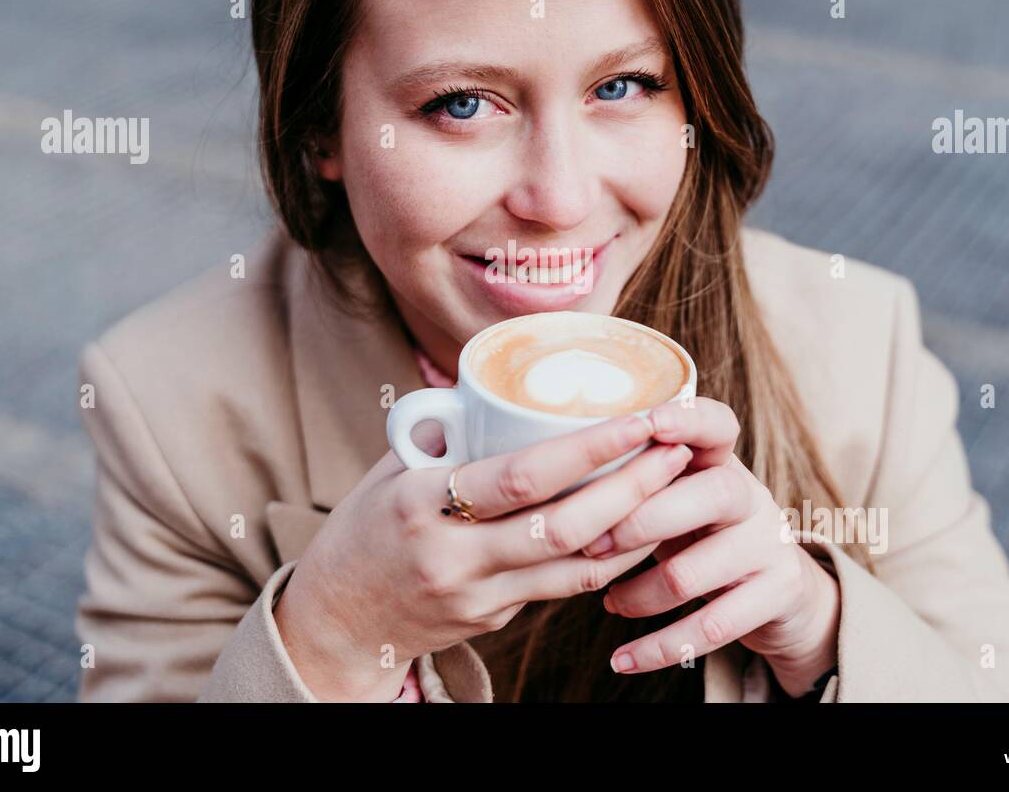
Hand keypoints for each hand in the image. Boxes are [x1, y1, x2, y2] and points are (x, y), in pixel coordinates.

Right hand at [273, 411, 693, 700]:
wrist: (334, 620)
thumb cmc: (366, 527)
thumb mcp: (390, 471)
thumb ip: (447, 436)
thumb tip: (502, 386)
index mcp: (419, 503)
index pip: (520, 476)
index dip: (588, 450)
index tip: (637, 420)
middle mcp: (450, 556)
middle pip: (563, 526)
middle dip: (631, 487)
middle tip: (674, 450)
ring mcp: (475, 597)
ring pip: (576, 567)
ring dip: (636, 528)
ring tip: (674, 486)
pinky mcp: (492, 622)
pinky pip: (562, 588)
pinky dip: (606, 557)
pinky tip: (639, 529)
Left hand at [583, 398, 840, 697]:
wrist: (779, 592)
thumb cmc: (699, 533)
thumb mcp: (677, 498)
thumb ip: (636, 483)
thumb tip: (543, 482)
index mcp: (722, 462)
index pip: (718, 425)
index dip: (688, 419)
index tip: (648, 422)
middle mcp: (752, 496)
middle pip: (710, 495)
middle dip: (640, 522)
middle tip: (590, 547)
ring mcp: (770, 545)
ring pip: (696, 572)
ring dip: (640, 594)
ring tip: (608, 601)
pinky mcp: (777, 595)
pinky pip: (714, 627)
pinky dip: (660, 648)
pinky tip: (622, 659)